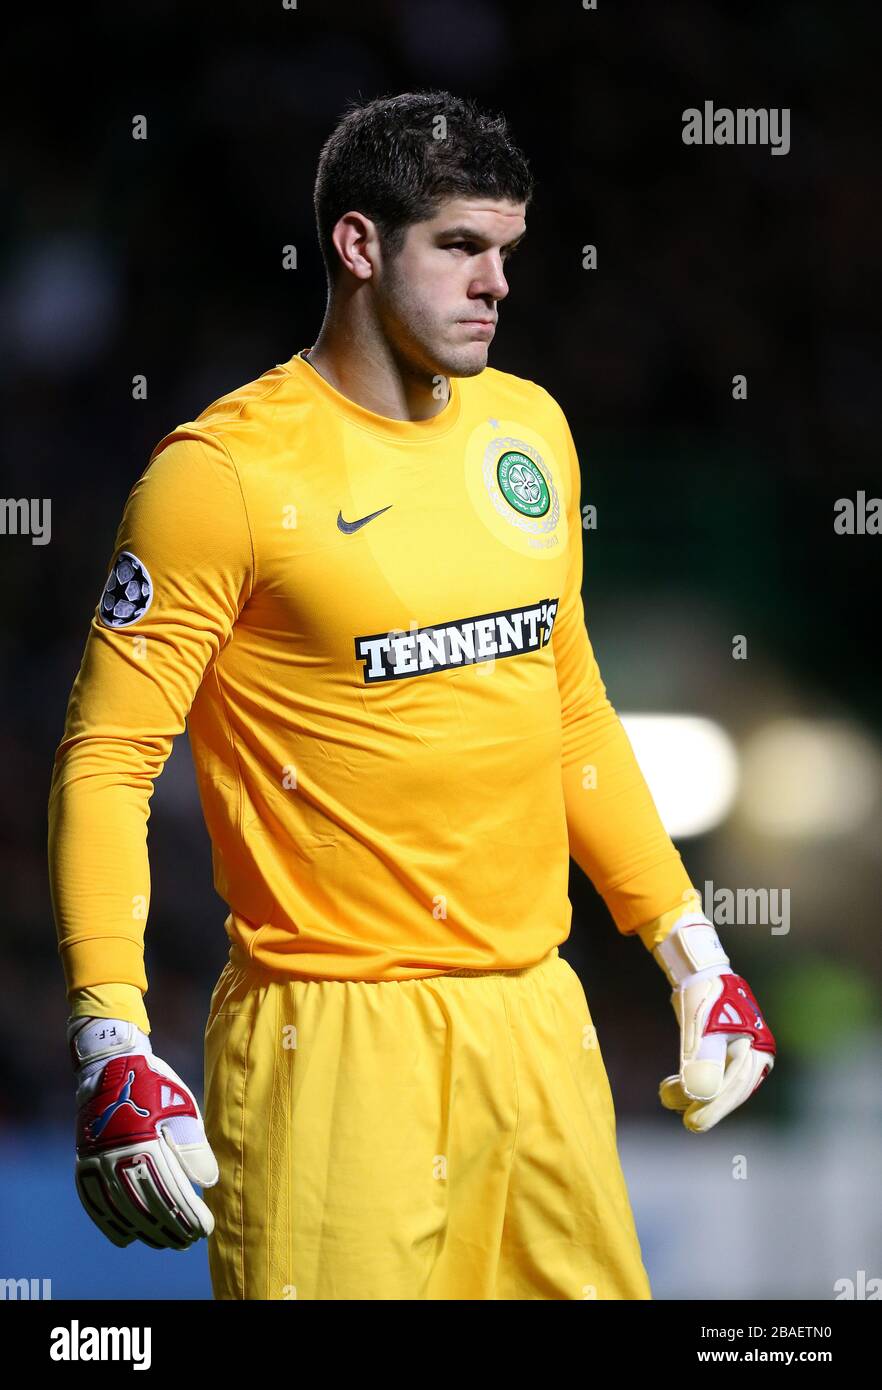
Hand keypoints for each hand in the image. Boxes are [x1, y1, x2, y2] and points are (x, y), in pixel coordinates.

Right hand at [69, 1015, 218, 1248]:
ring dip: (145, 1232)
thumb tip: (206, 1183)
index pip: (169, 1193)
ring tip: (167, 1242)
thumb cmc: (154, 1086)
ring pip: (121, 1212)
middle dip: (171, 1228)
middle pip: (146, 1208)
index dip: (188, 1216)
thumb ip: (193, 1146)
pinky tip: (128, 1239)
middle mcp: (115, 1158)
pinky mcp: (84, 1166)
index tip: (204, 1229)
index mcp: (143, 1143)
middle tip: (190, 1240)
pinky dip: (111, 1225)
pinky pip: (95, 1205)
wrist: (110, 1067)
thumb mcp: (181, 1108)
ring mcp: (96, 1164)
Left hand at [653, 913, 775, 1132]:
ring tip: (666, 1096)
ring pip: (718, 1085)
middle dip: (706, 1106)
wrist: (700, 972)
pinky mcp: (723, 1053)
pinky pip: (711, 1076)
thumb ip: (701, 1059)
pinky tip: (673, 1088)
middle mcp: (753, 1054)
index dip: (714, 1108)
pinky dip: (694, 1084)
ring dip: (695, 1095)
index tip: (693, 1123)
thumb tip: (696, 1094)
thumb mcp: (701, 1026)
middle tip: (685, 1122)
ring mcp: (739, 1054)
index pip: (736, 1086)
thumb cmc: (704, 995)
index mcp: (757, 1048)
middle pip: (730, 1090)